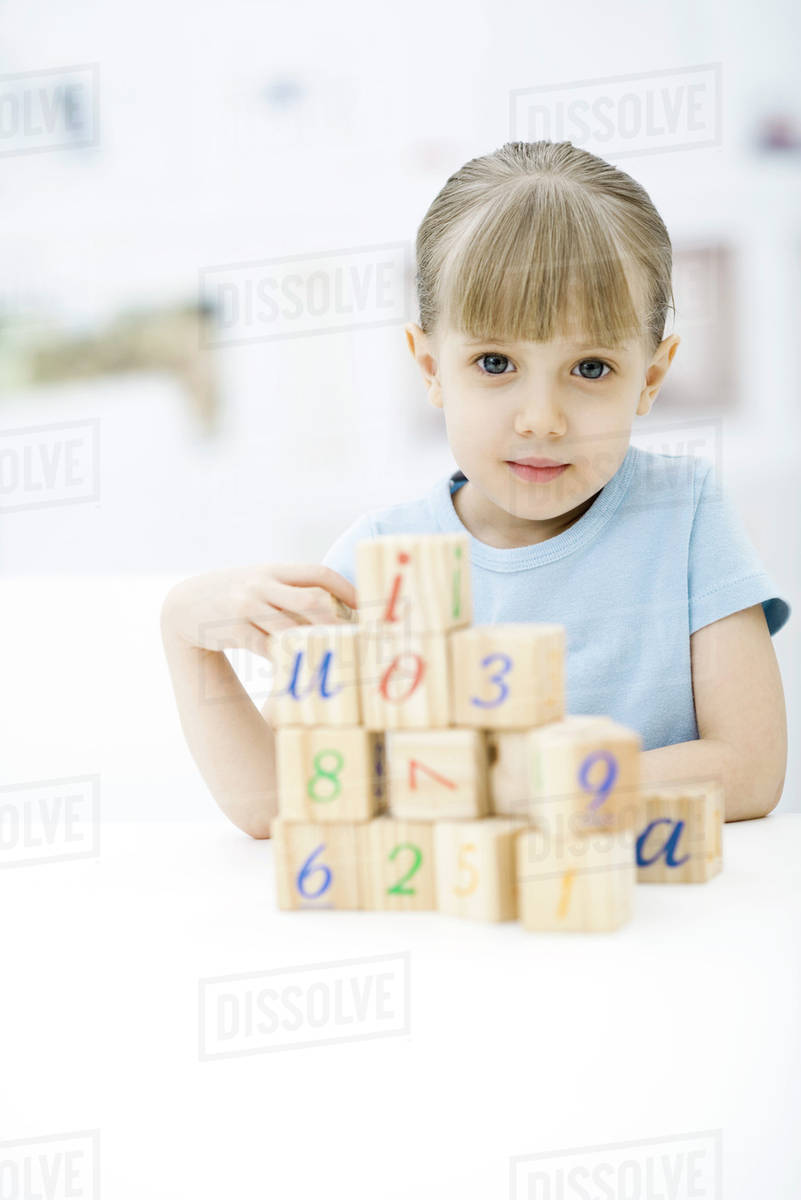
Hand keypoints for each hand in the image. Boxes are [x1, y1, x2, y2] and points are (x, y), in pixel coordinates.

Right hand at [160, 563, 356, 658]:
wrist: (184, 605)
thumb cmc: (233, 595)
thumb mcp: (259, 581)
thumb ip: (288, 588)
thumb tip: (331, 607)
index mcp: (274, 570)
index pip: (319, 574)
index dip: (346, 589)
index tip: (365, 606)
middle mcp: (262, 584)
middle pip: (311, 601)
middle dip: (337, 623)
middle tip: (356, 641)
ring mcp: (247, 607)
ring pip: (290, 628)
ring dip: (314, 646)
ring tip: (334, 660)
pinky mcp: (233, 630)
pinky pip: (267, 648)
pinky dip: (285, 660)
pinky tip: (299, 669)